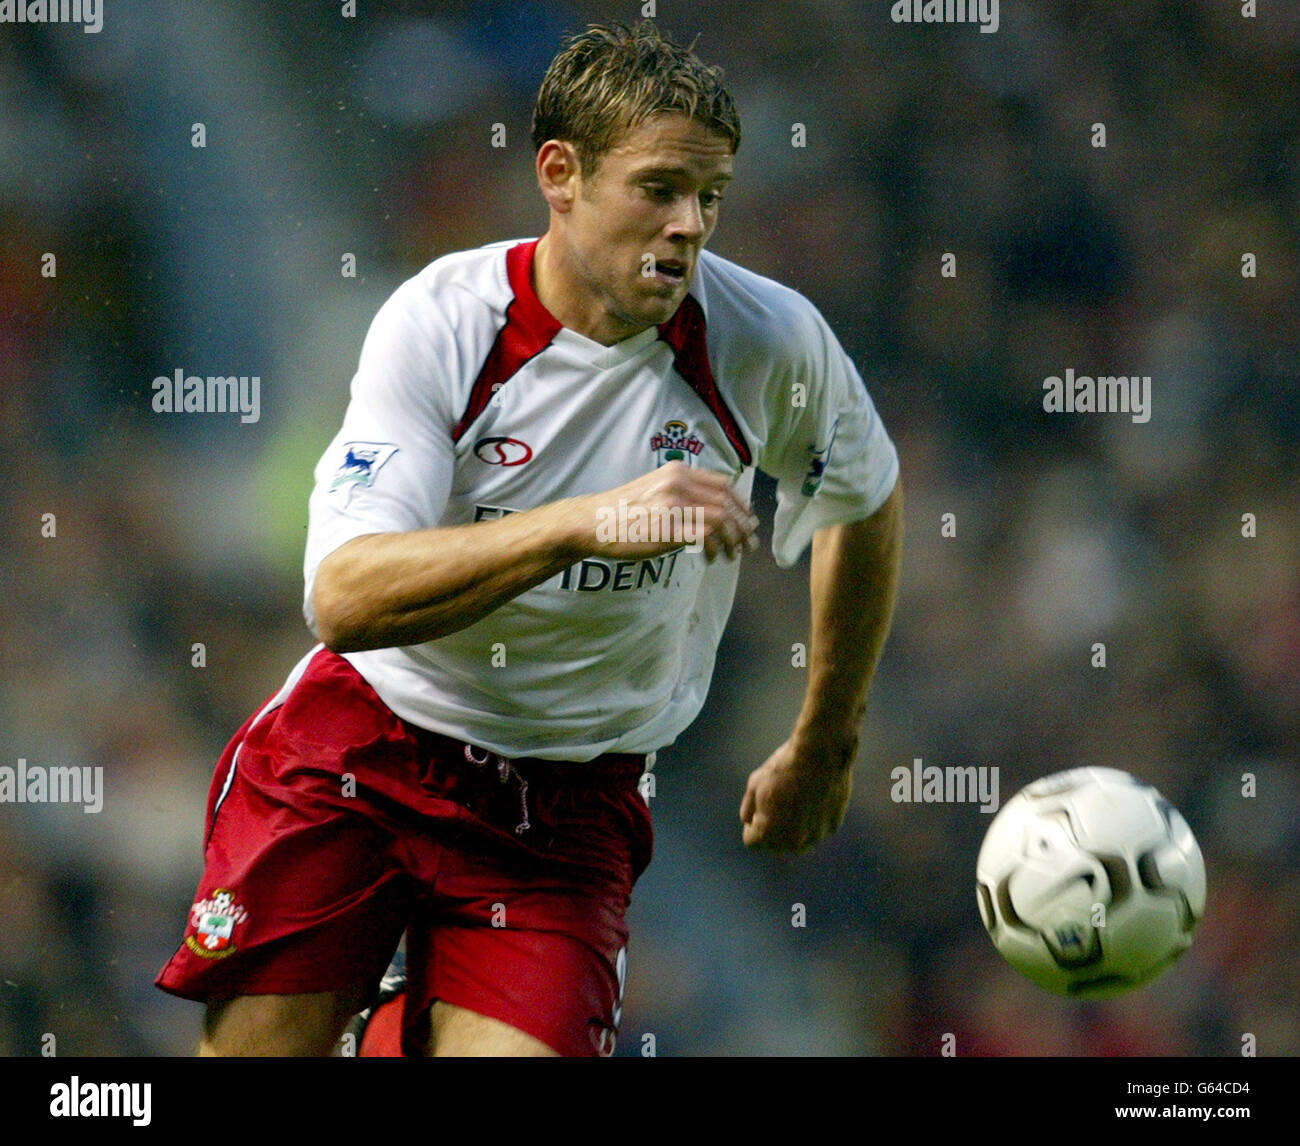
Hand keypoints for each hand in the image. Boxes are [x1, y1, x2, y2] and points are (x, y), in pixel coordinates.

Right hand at [577, 461, 757, 562]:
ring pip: (722, 519)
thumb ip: (682, 492)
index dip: (742, 504)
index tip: (748, 520)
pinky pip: (707, 537)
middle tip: (749, 544)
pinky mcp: (668, 528)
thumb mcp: (655, 488)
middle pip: (727, 502)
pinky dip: (716, 549)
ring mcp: (673, 505)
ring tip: (734, 555)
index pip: (724, 484)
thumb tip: (713, 511)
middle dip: (744, 526)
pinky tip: (712, 559)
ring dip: (734, 540)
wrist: (593, 521)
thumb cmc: (623, 511)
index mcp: (678, 471)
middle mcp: (679, 483)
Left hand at [739, 737, 854, 854]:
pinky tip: (813, 798)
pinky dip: (813, 821)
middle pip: (776, 846)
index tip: (759, 810)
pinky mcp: (832, 827)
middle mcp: (792, 842)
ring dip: (794, 830)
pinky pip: (817, 830)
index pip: (752, 842)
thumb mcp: (755, 784)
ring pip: (799, 842)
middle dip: (773, 832)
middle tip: (777, 805)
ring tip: (796, 802)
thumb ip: (748, 808)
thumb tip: (749, 821)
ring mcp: (815, 836)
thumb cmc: (784, 767)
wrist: (820, 755)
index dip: (752, 826)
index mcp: (768, 833)